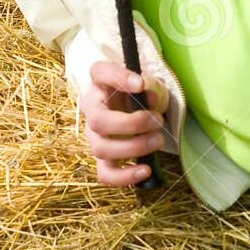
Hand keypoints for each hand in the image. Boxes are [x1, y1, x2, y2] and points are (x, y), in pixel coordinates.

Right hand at [79, 60, 167, 186]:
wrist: (130, 107)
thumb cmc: (136, 93)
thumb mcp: (145, 83)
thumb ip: (149, 86)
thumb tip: (150, 97)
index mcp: (100, 82)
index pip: (100, 72)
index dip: (119, 78)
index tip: (141, 84)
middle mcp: (91, 109)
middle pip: (98, 121)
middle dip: (132, 124)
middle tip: (157, 121)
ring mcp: (94, 136)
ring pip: (101, 149)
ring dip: (133, 148)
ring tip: (157, 140)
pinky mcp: (102, 158)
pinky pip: (105, 174)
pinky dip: (124, 176)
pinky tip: (145, 170)